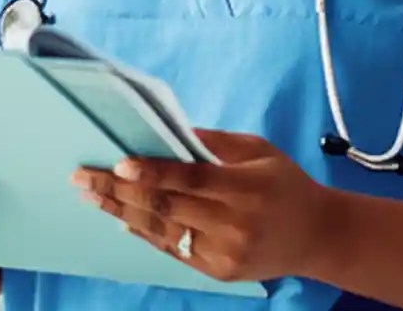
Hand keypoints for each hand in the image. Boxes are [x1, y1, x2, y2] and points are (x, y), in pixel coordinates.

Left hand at [71, 130, 331, 282]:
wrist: (319, 237)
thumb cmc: (286, 184)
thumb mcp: (260, 150)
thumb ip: (215, 143)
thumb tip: (168, 130)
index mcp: (247, 187)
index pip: (192, 179)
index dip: (153, 173)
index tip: (118, 164)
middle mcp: (234, 223)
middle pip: (168, 207)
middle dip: (120, 191)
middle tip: (83, 177)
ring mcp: (225, 252)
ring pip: (164, 231)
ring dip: (122, 212)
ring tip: (91, 197)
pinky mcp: (219, 271)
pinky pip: (174, 250)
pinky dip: (145, 233)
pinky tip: (121, 218)